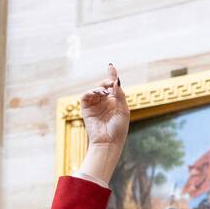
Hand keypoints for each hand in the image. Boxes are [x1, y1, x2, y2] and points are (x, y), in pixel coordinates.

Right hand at [77, 64, 129, 180]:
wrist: (108, 142)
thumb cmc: (119, 129)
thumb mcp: (123, 110)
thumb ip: (120, 95)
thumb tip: (116, 81)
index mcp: (114, 102)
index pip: (112, 86)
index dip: (111, 75)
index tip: (111, 66)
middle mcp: (104, 102)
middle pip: (104, 86)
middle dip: (107, 82)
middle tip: (111, 83)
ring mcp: (94, 105)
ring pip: (95, 90)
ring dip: (100, 88)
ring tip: (104, 91)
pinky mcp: (86, 109)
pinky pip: (86, 96)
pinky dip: (91, 92)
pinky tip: (97, 93)